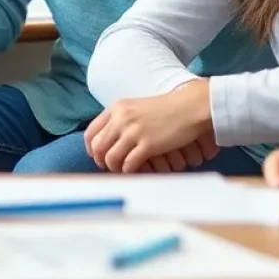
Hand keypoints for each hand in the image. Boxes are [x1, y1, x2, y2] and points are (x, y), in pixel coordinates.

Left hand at [84, 81, 213, 173]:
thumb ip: (120, 119)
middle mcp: (121, 119)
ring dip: (114, 168)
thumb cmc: (163, 109)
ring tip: (122, 169)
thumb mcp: (135, 108)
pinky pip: (129, 164)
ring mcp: (134, 131)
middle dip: (101, 161)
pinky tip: (135, 169)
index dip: (91, 148)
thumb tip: (107, 138)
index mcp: (116, 108)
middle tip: (109, 167)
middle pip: (98, 147)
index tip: (97, 156)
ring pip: (111, 158)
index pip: (91, 132)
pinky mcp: (148, 144)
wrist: (187, 107)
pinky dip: (129, 170)